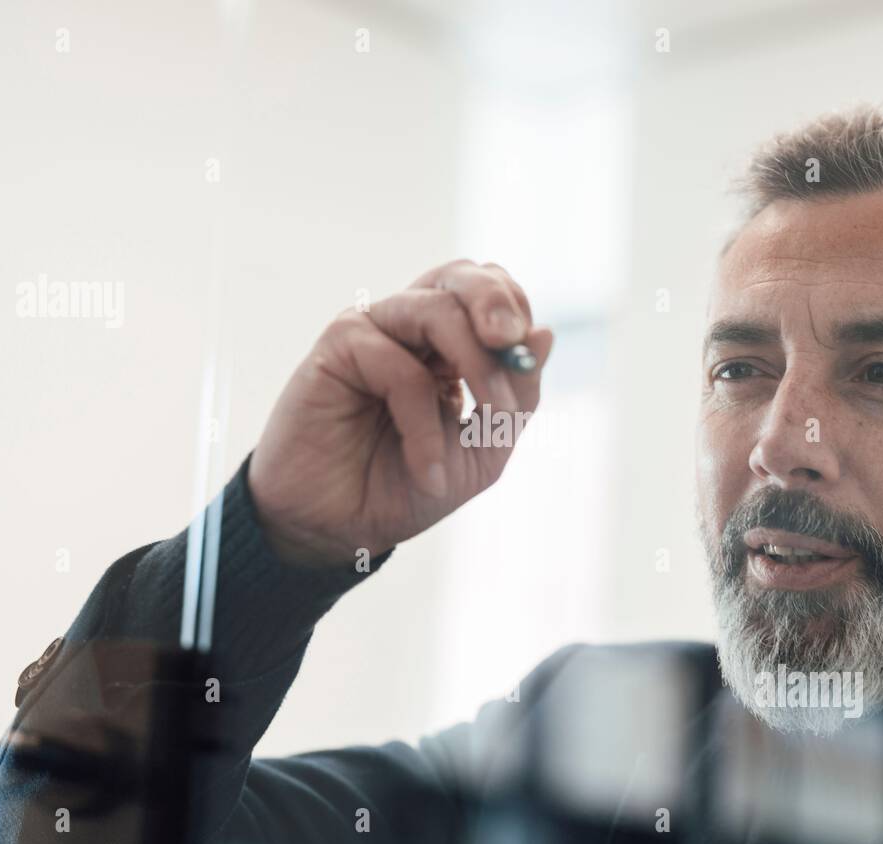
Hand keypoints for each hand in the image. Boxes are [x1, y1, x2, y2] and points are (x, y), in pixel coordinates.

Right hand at [248, 260, 552, 568]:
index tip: (527, 357)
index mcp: (448, 342)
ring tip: (491, 421)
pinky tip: (429, 470)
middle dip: (496, 299)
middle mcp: (410, 327)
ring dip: (477, 364)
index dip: (516, 310)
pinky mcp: (337, 350)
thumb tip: (545, 333)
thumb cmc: (406, 486)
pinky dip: (424, 424)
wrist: (340, 528)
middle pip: (461, 275)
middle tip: (511, 340)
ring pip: (434, 309)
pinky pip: (400, 369)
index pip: (492, 292)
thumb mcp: (484, 448)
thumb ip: (518, 396)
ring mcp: (373, 332)